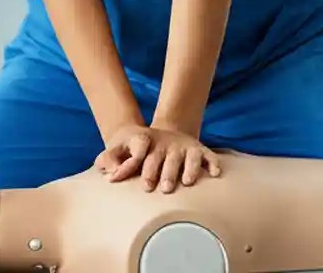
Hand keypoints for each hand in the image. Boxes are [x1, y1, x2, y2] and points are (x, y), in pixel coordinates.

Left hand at [94, 123, 221, 192]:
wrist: (159, 134)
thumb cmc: (138, 149)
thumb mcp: (121, 148)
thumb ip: (112, 160)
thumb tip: (107, 177)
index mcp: (147, 142)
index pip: (144, 152)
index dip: (144, 167)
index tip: (144, 185)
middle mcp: (167, 144)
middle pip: (168, 158)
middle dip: (166, 173)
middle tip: (164, 189)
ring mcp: (184, 146)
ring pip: (189, 157)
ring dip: (189, 169)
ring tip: (187, 182)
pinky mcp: (199, 149)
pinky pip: (208, 155)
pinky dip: (213, 163)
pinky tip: (215, 173)